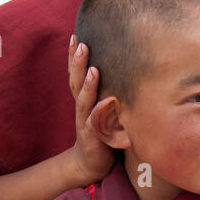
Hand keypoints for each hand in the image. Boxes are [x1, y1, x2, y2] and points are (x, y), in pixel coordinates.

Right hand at [67, 36, 114, 184]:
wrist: (90, 164)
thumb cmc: (101, 131)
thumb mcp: (105, 108)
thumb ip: (108, 89)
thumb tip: (124, 67)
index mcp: (85, 99)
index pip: (77, 74)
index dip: (75, 56)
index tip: (75, 35)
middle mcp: (83, 108)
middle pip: (76, 82)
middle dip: (78, 63)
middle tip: (81, 43)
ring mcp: (85, 123)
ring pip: (84, 101)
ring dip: (88, 85)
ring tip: (93, 69)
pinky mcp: (93, 138)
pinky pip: (95, 126)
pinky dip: (99, 115)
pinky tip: (105, 104)